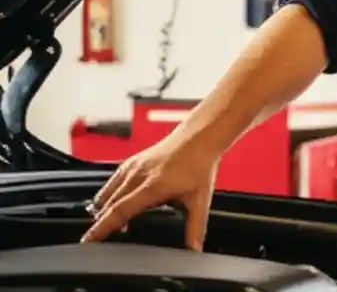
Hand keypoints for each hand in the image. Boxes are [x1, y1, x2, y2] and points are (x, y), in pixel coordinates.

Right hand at [81, 135, 218, 250]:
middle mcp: (137, 175)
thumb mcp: (200, 198)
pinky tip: (115, 204)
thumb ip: (196, 226)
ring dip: (104, 210)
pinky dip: (108, 196)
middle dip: (100, 223)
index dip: (102, 228)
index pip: (119, 211)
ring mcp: (132, 167)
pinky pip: (111, 182)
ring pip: (106, 193)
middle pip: (108, 205)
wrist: (199, 137)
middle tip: (97, 241)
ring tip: (110, 225)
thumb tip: (195, 247)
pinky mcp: (130, 162)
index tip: (88, 241)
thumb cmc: (199, 164)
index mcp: (152, 186)